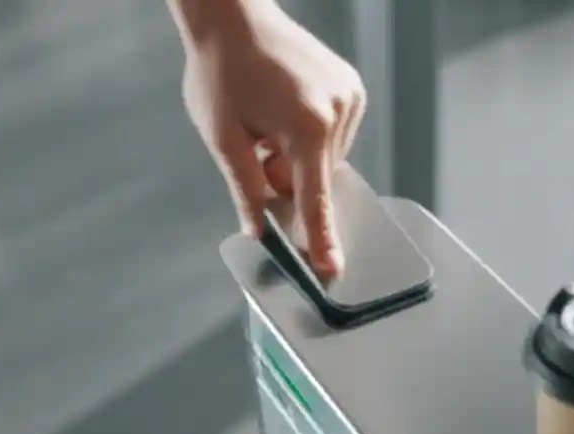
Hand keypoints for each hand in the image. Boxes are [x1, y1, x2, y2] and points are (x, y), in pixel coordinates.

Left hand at [172, 0, 364, 278]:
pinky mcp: (351, 89)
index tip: (331, 269)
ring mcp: (350, 98)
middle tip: (256, 146)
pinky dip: (309, 137)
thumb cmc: (222, 70)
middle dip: (285, 177)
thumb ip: (245, 189)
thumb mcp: (224, 137)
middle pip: (315, 179)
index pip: (313, 199)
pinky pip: (333, 137)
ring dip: (296, 157)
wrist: (234, 16)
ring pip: (324, 160)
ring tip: (268, 121)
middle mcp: (338, 113)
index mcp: (307, 127)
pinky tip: (285, 111)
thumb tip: (257, 231)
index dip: (320, 238)